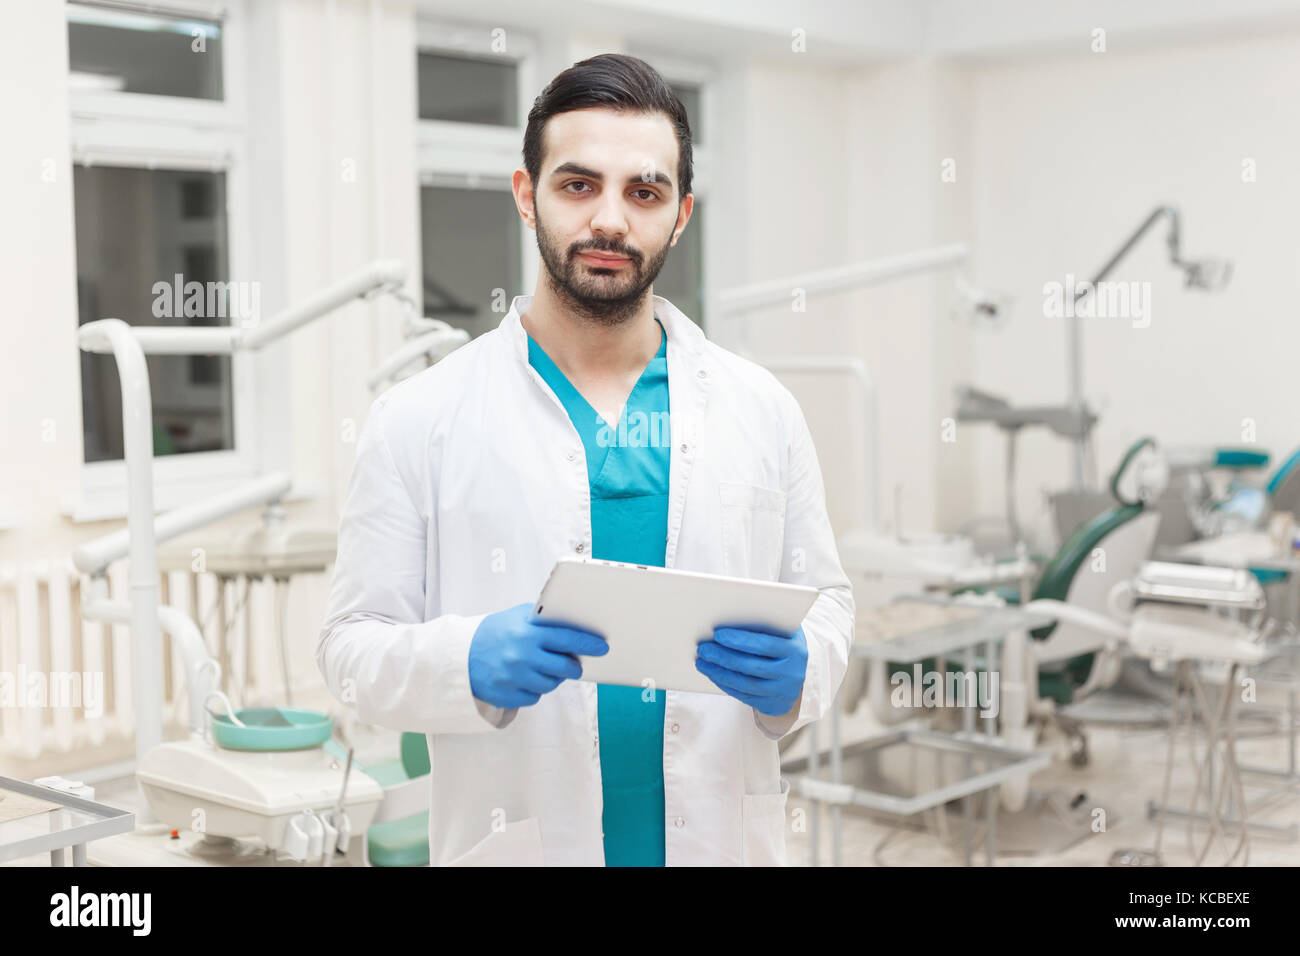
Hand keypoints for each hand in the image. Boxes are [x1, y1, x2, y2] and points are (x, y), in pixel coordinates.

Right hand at [469, 603, 607, 709]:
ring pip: (551, 684)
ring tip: (545, 668)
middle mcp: (522, 657)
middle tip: (575, 664)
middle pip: (564, 667)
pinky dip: (535, 689)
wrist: (459, 655)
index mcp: (527, 634)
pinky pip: (534, 697)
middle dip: (574, 666)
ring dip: (554, 678)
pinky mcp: (507, 696)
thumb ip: (544, 619)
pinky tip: (526, 678)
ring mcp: (514, 679)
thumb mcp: (517, 616)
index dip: (589, 643)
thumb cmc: (494, 632)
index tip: (602, 647)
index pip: (568, 638)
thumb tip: (575, 625)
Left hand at [695, 625, 807, 716]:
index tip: (718, 634)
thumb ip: (762, 624)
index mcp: (795, 650)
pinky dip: (726, 684)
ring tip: (703, 662)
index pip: (765, 645)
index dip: (740, 640)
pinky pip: (745, 696)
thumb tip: (726, 618)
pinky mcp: (773, 704)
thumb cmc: (783, 642)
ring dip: (720, 673)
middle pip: (752, 666)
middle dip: (724, 657)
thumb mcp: (782, 630)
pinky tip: (713, 674)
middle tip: (703, 649)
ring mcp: (783, 691)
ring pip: (746, 684)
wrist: (798, 670)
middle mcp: (792, 673)